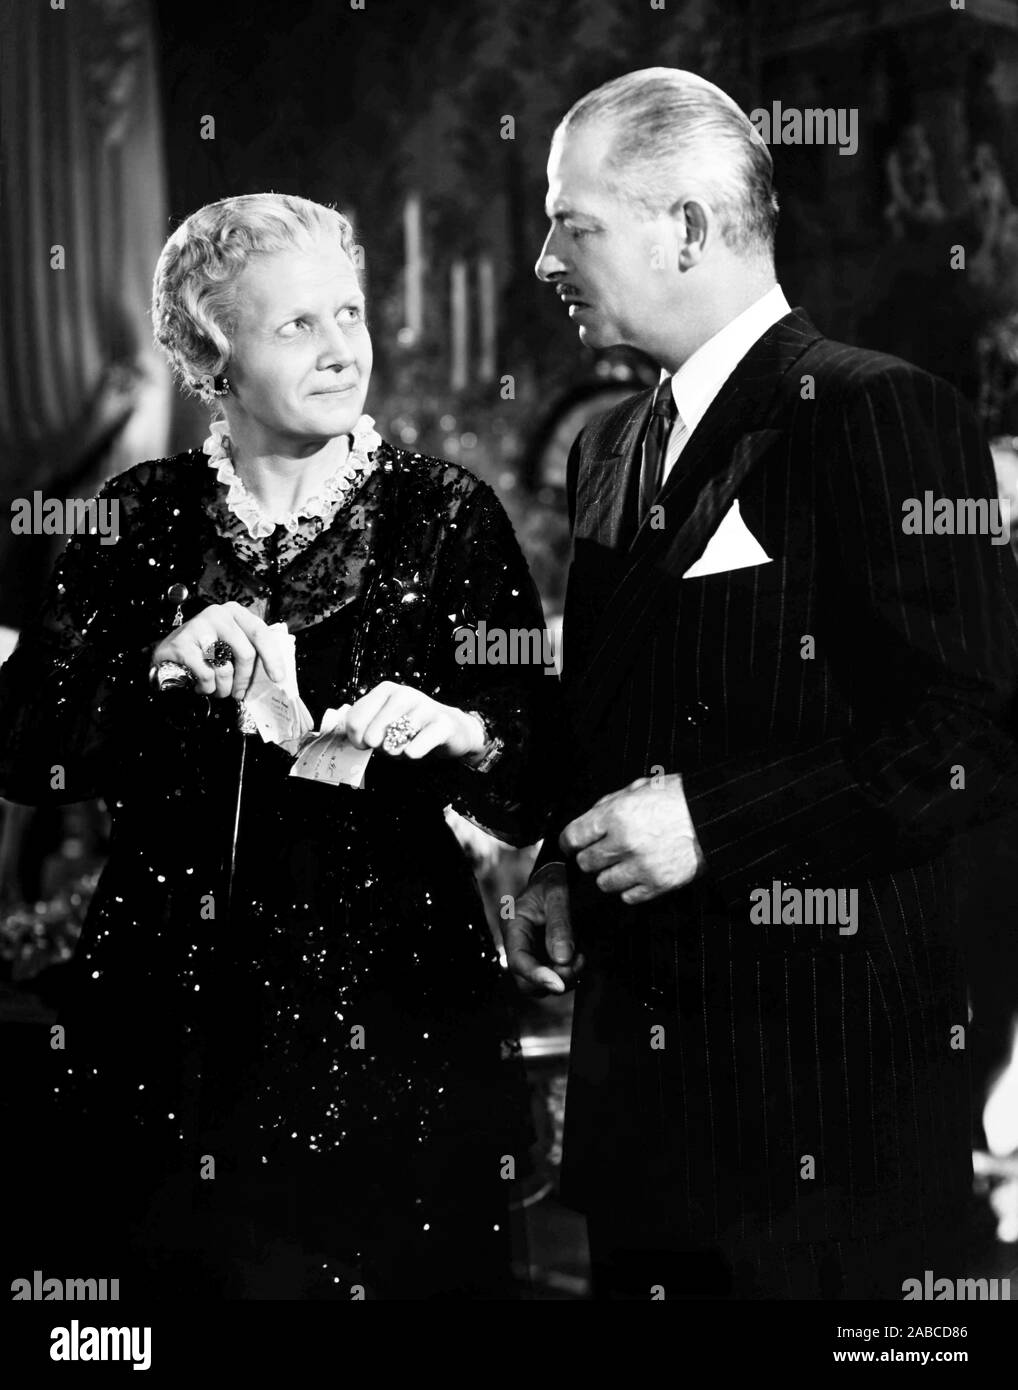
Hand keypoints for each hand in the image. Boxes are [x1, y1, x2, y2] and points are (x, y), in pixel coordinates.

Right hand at [150, 601, 288, 699]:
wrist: (169, 655)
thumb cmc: (206, 652)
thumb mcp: (231, 645)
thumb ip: (251, 651)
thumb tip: (276, 674)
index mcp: (235, 613)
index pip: (261, 633)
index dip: (272, 657)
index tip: (278, 677)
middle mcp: (218, 614)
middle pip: (246, 653)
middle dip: (244, 679)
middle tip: (239, 693)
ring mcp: (198, 627)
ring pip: (225, 667)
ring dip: (223, 687)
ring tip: (217, 689)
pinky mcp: (183, 644)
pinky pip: (206, 674)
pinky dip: (206, 687)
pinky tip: (200, 684)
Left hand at [333, 681, 486, 760]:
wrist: (450, 730)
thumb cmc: (412, 729)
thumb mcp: (385, 726)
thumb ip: (367, 728)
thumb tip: (356, 740)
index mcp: (386, 691)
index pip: (357, 714)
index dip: (355, 736)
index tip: (361, 745)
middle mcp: (405, 694)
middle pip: (378, 722)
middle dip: (375, 741)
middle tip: (381, 748)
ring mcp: (425, 707)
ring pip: (402, 730)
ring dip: (396, 748)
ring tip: (399, 750)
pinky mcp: (444, 723)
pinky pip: (427, 736)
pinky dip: (417, 747)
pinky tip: (411, 753)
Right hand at [505, 864, 583, 994]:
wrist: (555, 877)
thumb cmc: (553, 881)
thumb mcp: (557, 894)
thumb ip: (559, 925)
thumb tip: (562, 960)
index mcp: (513, 926)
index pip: (518, 961)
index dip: (537, 976)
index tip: (559, 984)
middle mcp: (517, 944)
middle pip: (526, 981)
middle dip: (553, 980)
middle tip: (577, 964)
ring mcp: (529, 953)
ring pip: (541, 984)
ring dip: (563, 979)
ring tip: (580, 956)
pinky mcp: (542, 958)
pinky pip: (553, 977)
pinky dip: (568, 974)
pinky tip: (579, 957)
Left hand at [561, 774, 705, 904]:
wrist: (716, 817)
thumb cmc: (681, 798)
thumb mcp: (642, 787)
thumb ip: (611, 802)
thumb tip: (590, 819)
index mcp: (616, 814)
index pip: (573, 837)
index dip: (569, 842)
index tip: (572, 845)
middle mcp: (624, 842)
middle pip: (586, 863)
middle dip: (590, 857)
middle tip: (602, 852)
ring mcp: (641, 866)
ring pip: (603, 883)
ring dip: (609, 875)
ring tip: (622, 864)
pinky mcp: (658, 885)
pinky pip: (628, 897)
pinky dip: (630, 888)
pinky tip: (638, 875)